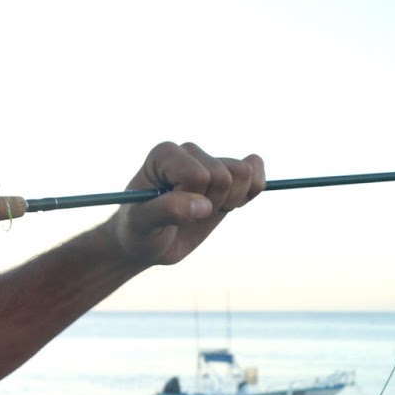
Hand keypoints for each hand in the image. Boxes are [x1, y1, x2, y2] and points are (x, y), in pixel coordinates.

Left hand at [106, 141, 264, 266]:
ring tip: (201, 212)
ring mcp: (210, 162)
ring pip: (244, 174)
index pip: (198, 175)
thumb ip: (167, 210)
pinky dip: (250, 193)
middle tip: (185, 215)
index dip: (189, 201)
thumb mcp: (142, 224)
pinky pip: (256, 172)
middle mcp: (189, 152)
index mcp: (163, 154)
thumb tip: (204, 206)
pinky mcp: (229, 175)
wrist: (147, 242)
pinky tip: (225, 205)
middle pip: (224, 176)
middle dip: (210, 204)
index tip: (166, 211)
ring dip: (229, 201)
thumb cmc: (138, 231)